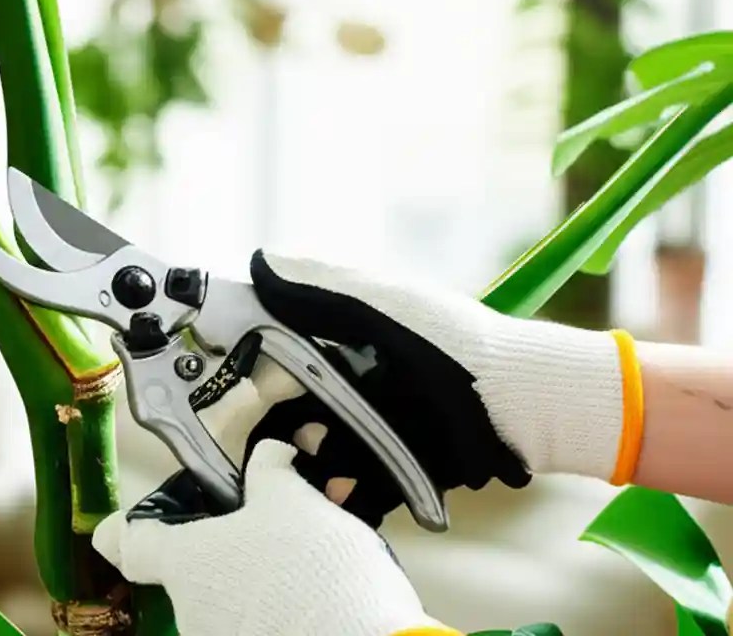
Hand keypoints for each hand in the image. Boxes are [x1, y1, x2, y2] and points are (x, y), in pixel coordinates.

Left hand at [94, 440, 457, 635]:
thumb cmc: (314, 569)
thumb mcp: (293, 500)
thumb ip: (270, 473)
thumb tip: (268, 457)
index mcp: (185, 560)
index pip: (128, 542)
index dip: (127, 527)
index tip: (134, 521)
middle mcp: (190, 609)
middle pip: (195, 568)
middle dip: (234, 547)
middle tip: (281, 526)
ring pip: (233, 598)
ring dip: (266, 576)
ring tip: (320, 558)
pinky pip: (262, 623)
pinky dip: (287, 607)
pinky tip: (329, 591)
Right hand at [236, 250, 630, 525]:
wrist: (517, 403)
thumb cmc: (447, 341)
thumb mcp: (379, 304)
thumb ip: (318, 287)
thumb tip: (258, 262)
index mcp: (353, 337)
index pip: (290, 351)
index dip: (262, 369)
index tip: (238, 383)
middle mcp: (363, 381)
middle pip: (302, 409)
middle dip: (286, 426)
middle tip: (277, 439)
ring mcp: (383, 427)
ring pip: (327, 451)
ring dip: (314, 463)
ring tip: (314, 470)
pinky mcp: (403, 467)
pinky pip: (363, 486)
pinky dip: (349, 494)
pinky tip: (340, 494)